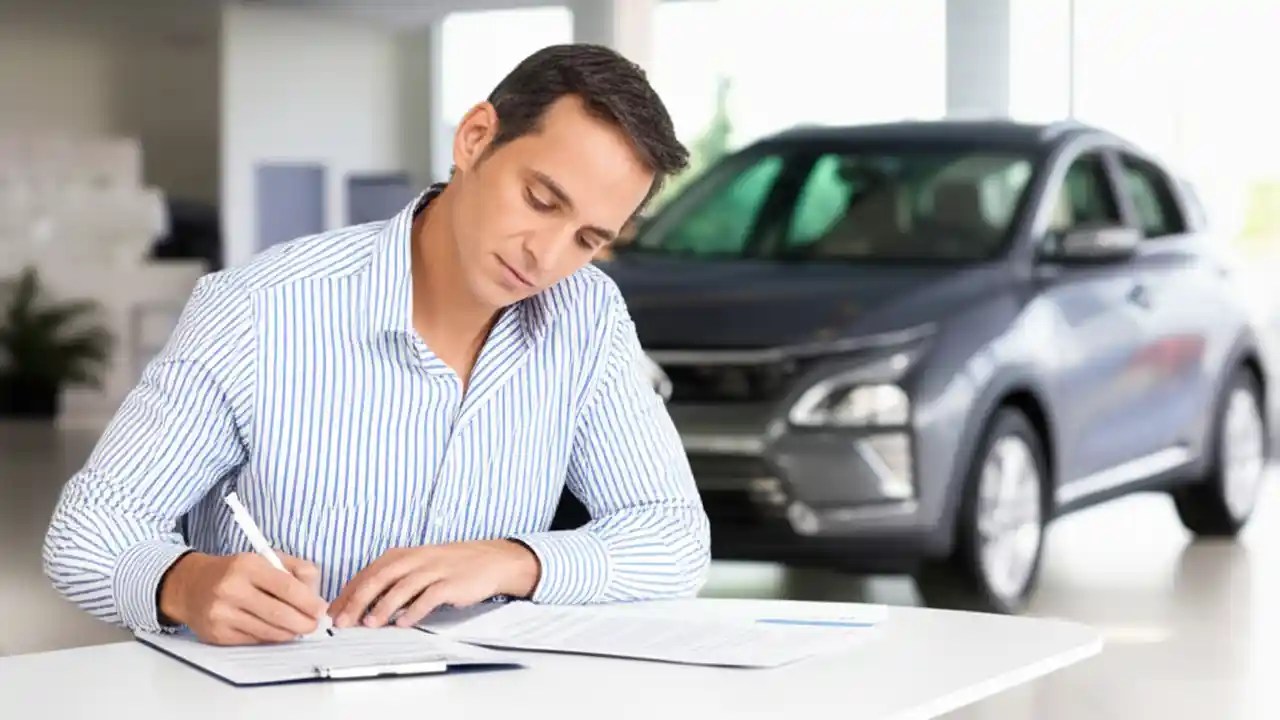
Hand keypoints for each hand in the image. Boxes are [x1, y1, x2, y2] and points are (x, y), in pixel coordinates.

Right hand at [158, 551, 327, 645]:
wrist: (190, 585)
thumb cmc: (236, 571)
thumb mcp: (266, 558)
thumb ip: (296, 570)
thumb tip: (316, 597)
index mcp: (247, 566)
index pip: (286, 586)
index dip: (308, 602)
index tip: (321, 610)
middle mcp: (231, 590)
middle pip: (278, 613)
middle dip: (303, 622)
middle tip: (314, 625)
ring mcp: (222, 614)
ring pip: (267, 631)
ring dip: (289, 633)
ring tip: (298, 628)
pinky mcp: (217, 635)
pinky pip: (254, 641)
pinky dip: (270, 638)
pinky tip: (276, 631)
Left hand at [329, 540, 539, 628]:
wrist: (490, 560)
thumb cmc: (449, 567)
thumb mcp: (417, 567)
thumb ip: (393, 582)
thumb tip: (362, 606)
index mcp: (402, 555)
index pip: (368, 573)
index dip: (349, 593)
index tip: (333, 612)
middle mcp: (415, 559)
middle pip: (380, 578)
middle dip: (358, 600)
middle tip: (343, 621)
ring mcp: (433, 570)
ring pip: (402, 587)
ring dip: (383, 606)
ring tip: (369, 624)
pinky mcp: (451, 582)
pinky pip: (429, 596)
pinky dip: (415, 610)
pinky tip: (404, 623)